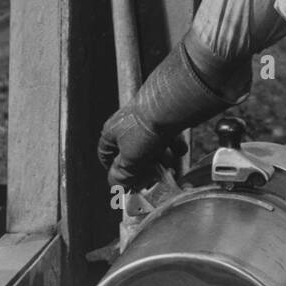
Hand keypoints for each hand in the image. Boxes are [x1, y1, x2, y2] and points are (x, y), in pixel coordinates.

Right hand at [97, 32, 240, 189]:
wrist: (174, 102)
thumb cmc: (148, 125)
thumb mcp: (131, 157)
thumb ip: (123, 173)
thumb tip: (116, 183)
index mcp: (113, 131)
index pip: (105, 153)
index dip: (114, 168)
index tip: (125, 181)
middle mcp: (128, 123)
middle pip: (133, 151)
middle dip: (145, 167)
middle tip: (154, 179)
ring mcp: (148, 119)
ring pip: (152, 145)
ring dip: (162, 159)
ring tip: (171, 168)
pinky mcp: (166, 115)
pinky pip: (167, 135)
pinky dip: (173, 145)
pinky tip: (180, 151)